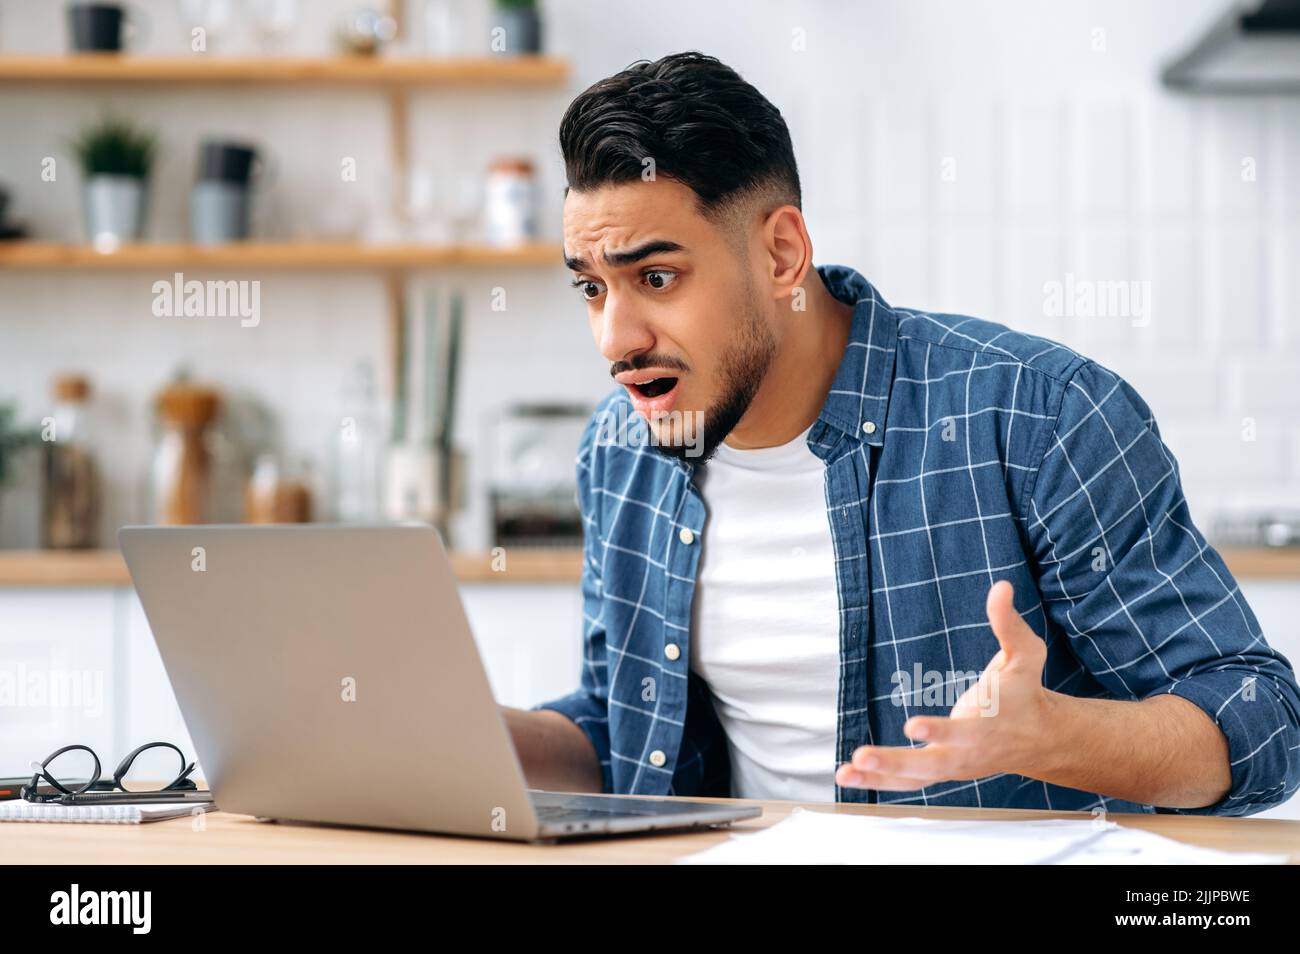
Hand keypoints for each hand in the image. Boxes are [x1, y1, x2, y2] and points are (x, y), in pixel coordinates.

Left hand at [835, 580, 1052, 791]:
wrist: (1040, 739)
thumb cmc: (1026, 692)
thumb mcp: (1025, 653)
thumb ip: (1009, 623)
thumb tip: (1000, 586)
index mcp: (989, 725)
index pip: (962, 732)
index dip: (939, 730)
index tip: (911, 726)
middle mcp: (968, 753)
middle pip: (931, 765)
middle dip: (896, 762)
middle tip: (863, 756)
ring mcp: (953, 766)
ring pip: (914, 779)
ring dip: (878, 778)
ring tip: (843, 773)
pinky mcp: (940, 771)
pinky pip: (907, 782)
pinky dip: (878, 782)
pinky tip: (847, 776)